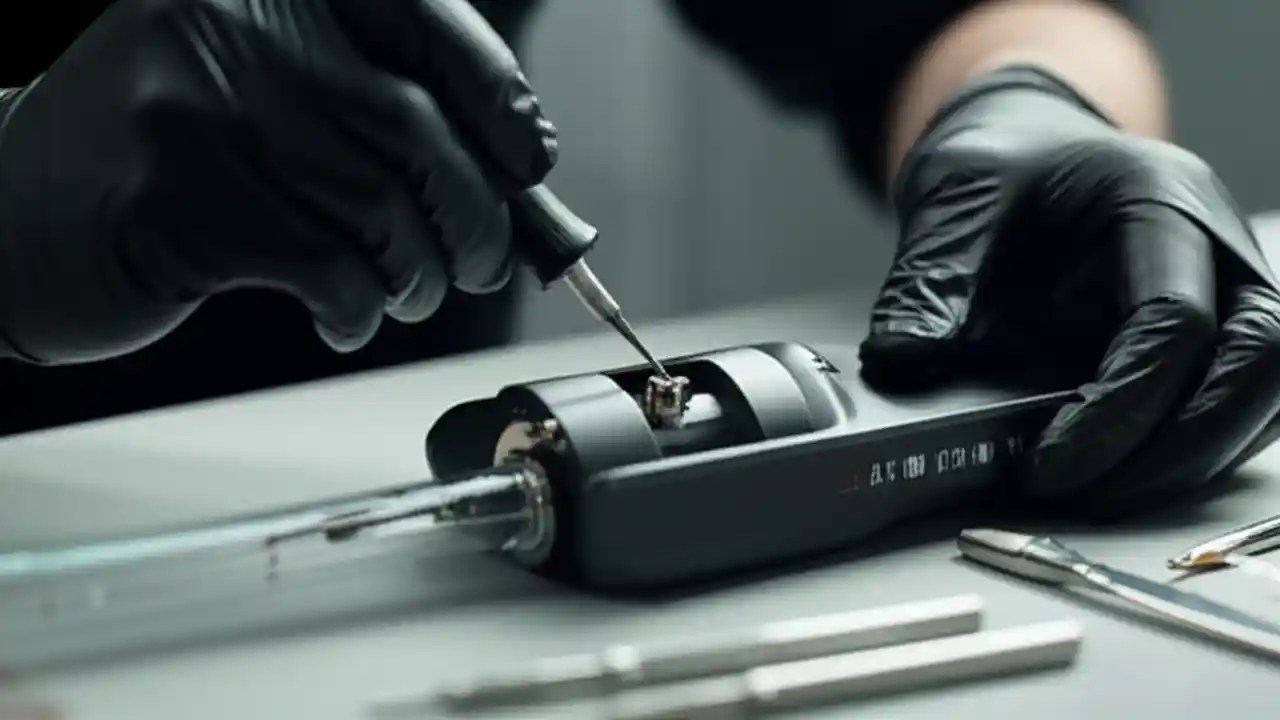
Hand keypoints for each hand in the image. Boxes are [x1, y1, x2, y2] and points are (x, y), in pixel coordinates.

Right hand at [0, 0, 555, 362]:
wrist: (16, 217)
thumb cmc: (170, 160)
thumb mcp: (273, 100)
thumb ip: (381, 118)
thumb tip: (516, 180)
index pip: (428, 24)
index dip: (499, 99)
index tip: (531, 161)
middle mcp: (229, 21)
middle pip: (417, 129)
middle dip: (475, 217)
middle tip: (482, 262)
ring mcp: (194, 108)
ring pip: (380, 208)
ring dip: (420, 275)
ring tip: (407, 294)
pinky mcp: (180, 203)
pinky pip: (328, 268)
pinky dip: (361, 308)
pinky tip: (346, 314)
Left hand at [859, 65, 1279, 516]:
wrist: (1024, 151)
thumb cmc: (1002, 169)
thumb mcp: (953, 204)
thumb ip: (928, 281)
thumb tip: (901, 361)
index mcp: (1158, 199)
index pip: (1175, 318)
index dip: (1119, 407)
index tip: (1048, 464)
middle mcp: (1217, 245)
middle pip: (1256, 363)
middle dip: (1179, 449)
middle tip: (1086, 496)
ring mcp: (1232, 289)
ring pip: (1266, 392)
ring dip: (1193, 459)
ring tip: (1096, 496)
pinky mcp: (1221, 333)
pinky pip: (1242, 404)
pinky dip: (1193, 450)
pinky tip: (1120, 475)